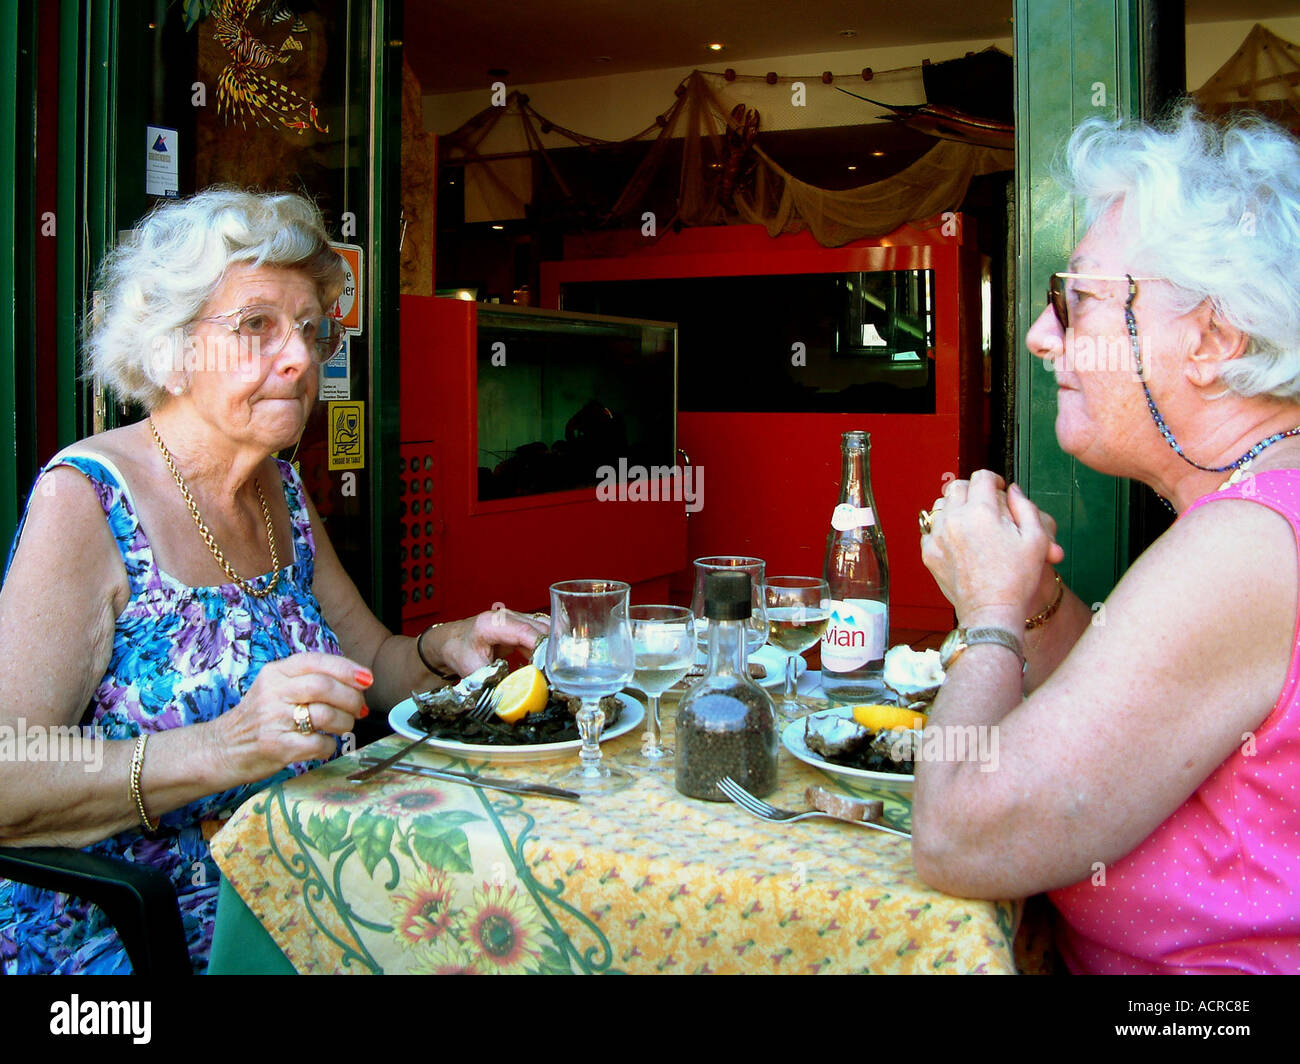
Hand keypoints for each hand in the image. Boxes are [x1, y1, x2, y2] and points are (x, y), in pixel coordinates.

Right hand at [209, 652, 371, 782]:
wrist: (221, 750)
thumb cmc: (260, 719)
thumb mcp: (276, 688)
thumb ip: (310, 680)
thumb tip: (360, 683)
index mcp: (275, 673)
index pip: (316, 661)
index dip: (347, 669)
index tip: (366, 679)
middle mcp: (273, 692)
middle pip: (325, 687)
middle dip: (351, 698)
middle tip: (358, 709)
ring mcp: (273, 720)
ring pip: (326, 715)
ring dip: (344, 723)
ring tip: (342, 727)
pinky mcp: (277, 747)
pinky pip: (319, 744)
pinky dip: (330, 746)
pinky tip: (323, 745)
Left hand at [427, 607, 548, 677]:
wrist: (452, 641)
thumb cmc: (460, 652)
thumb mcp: (472, 671)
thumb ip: (493, 681)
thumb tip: (512, 697)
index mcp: (491, 624)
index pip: (524, 631)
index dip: (541, 647)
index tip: (552, 665)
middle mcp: (506, 616)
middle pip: (539, 628)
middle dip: (551, 649)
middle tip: (557, 672)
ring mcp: (516, 618)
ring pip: (545, 629)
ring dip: (551, 648)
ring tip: (554, 670)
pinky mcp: (522, 625)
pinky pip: (541, 634)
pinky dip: (546, 648)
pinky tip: (546, 665)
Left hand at [921, 471, 1059, 624]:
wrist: (992, 612)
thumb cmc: (1017, 579)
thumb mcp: (1036, 539)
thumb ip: (1025, 506)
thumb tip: (1011, 489)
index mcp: (981, 512)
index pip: (981, 477)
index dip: (993, 479)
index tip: (998, 488)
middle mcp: (955, 519)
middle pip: (957, 487)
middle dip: (972, 489)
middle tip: (984, 502)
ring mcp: (938, 536)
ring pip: (940, 505)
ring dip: (955, 506)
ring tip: (970, 519)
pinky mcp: (929, 553)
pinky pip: (930, 529)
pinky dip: (942, 528)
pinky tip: (958, 539)